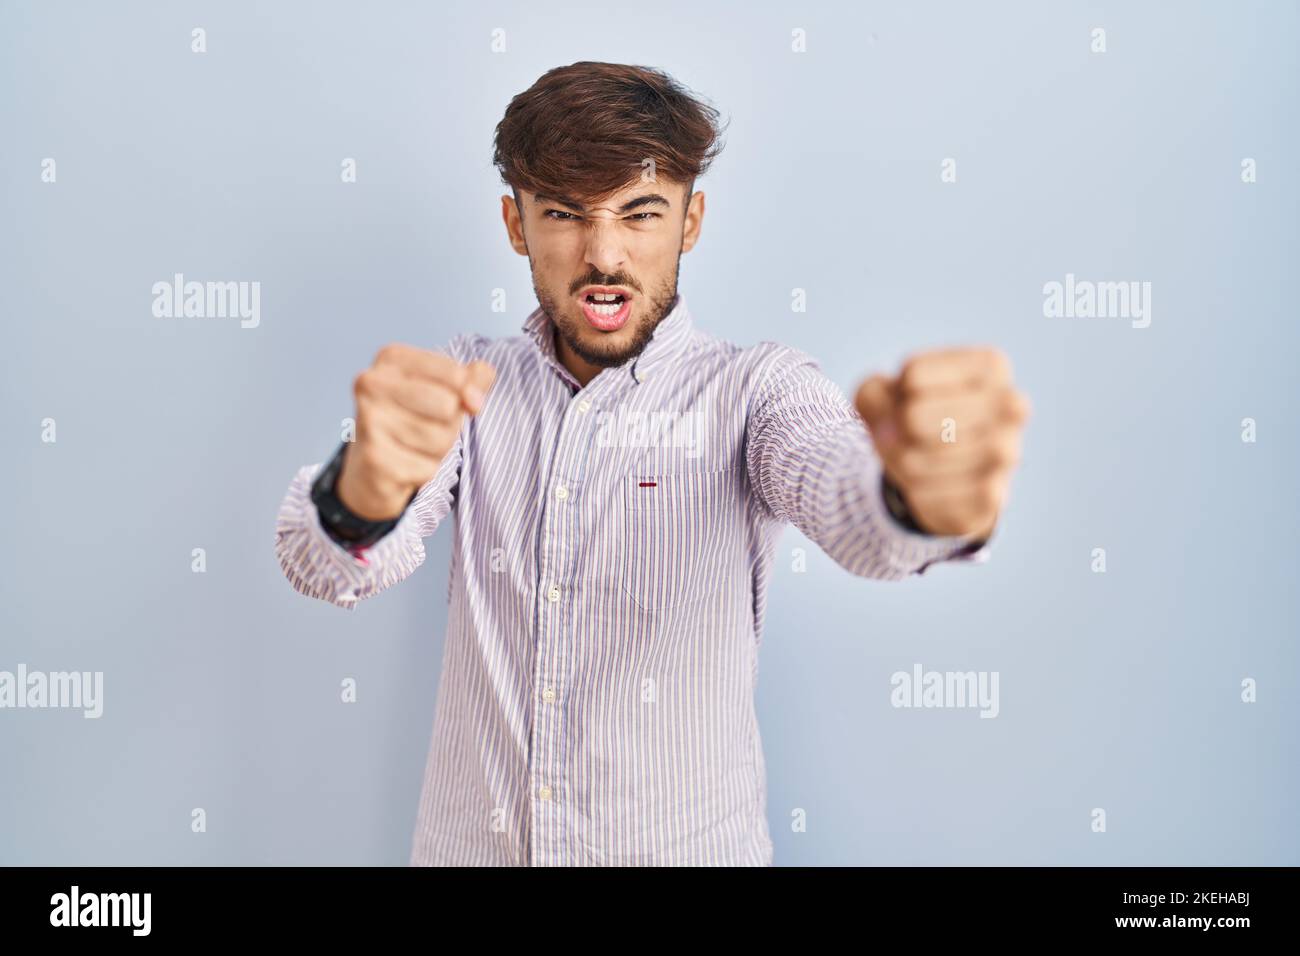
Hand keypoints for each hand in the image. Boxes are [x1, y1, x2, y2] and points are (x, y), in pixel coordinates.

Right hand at [336, 344, 495, 519]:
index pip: (456, 374)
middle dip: (450, 423)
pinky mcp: (373, 458)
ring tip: (414, 445)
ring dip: (438, 449)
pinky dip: (425, 470)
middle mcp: (372, 384)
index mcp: (392, 358)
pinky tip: (405, 464)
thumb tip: (478, 388)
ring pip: (440, 438)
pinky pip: (428, 467)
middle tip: (427, 426)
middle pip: (448, 405)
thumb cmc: (413, 420)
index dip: (469, 394)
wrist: (370, 467)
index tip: (458, 401)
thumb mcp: (444, 391)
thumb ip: (471, 380)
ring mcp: (368, 420)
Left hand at [854, 347, 1029, 538]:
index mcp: (990, 365)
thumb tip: (890, 434)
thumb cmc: (916, 414)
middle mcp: (1011, 405)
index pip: (912, 374)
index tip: (910, 396)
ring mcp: (1006, 452)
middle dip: (892, 431)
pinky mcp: (994, 496)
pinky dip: (916, 492)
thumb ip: (872, 395)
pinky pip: (934, 496)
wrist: (945, 469)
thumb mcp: (885, 391)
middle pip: (913, 417)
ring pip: (921, 460)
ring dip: (900, 462)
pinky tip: (926, 486)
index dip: (895, 392)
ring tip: (908, 459)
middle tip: (900, 433)